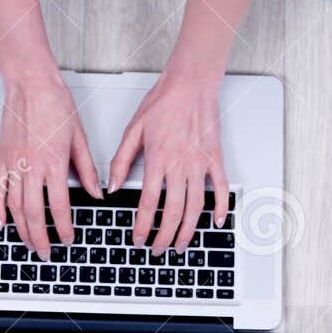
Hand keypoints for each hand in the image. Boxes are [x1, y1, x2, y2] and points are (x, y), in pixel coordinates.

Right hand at [0, 66, 101, 258]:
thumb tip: (97, 192)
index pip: (58, 207)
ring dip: (21, 229)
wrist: (31, 84)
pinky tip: (2, 223)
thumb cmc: (55, 104)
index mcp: (54, 163)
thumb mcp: (79, 137)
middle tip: (45, 253)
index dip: (64, 228)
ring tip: (28, 243)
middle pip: (33, 214)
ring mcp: (13, 164)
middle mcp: (31, 167)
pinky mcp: (2, 158)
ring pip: (14, 207)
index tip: (68, 238)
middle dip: (39, 238)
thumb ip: (87, 168)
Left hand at [106, 67, 229, 255]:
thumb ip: (120, 160)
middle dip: (164, 236)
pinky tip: (216, 221)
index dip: (142, 226)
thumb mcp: (133, 129)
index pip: (148, 203)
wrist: (190, 84)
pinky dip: (220, 207)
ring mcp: (199, 164)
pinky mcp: (215, 159)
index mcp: (157, 159)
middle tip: (158, 248)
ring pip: (196, 207)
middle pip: (173, 212)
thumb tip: (111, 186)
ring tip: (181, 244)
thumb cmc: (163, 102)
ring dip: (188, 230)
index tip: (138, 239)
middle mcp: (179, 165)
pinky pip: (220, 188)